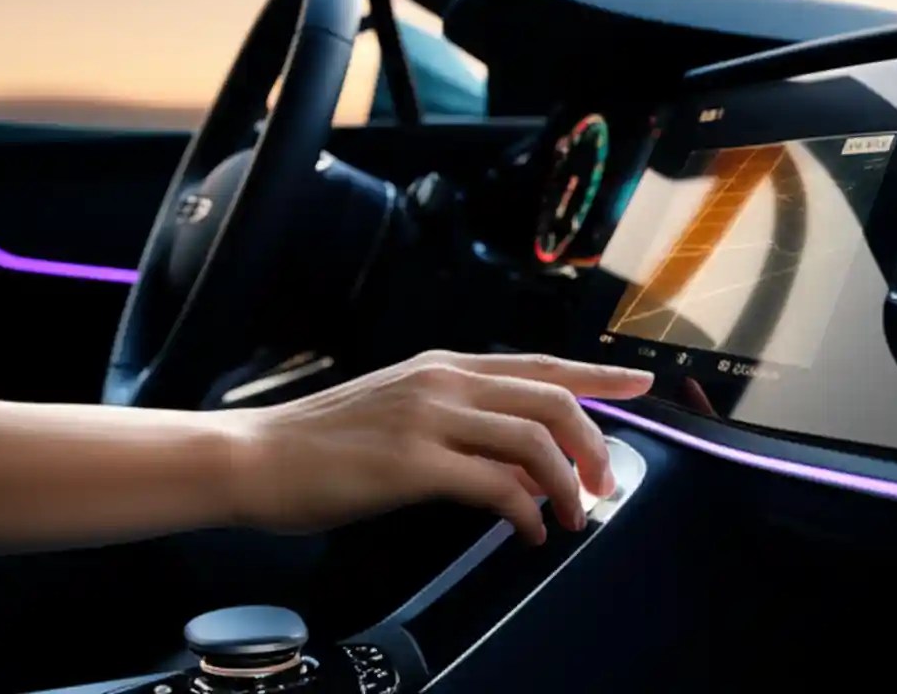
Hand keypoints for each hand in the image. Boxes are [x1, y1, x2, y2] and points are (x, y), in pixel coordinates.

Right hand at [218, 351, 652, 543]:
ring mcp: (429, 418)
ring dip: (567, 484)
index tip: (642, 382)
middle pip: (552, 398)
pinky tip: (528, 533)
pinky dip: (526, 513)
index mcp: (444, 367)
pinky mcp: (412, 463)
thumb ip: (463, 428)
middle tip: (605, 485)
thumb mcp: (403, 415)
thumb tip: (523, 461)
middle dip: (594, 442)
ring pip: (534, 439)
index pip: (540, 364)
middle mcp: (444, 382)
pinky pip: (497, 486)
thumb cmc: (324, 442)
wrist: (254, 456)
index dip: (598, 374)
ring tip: (572, 517)